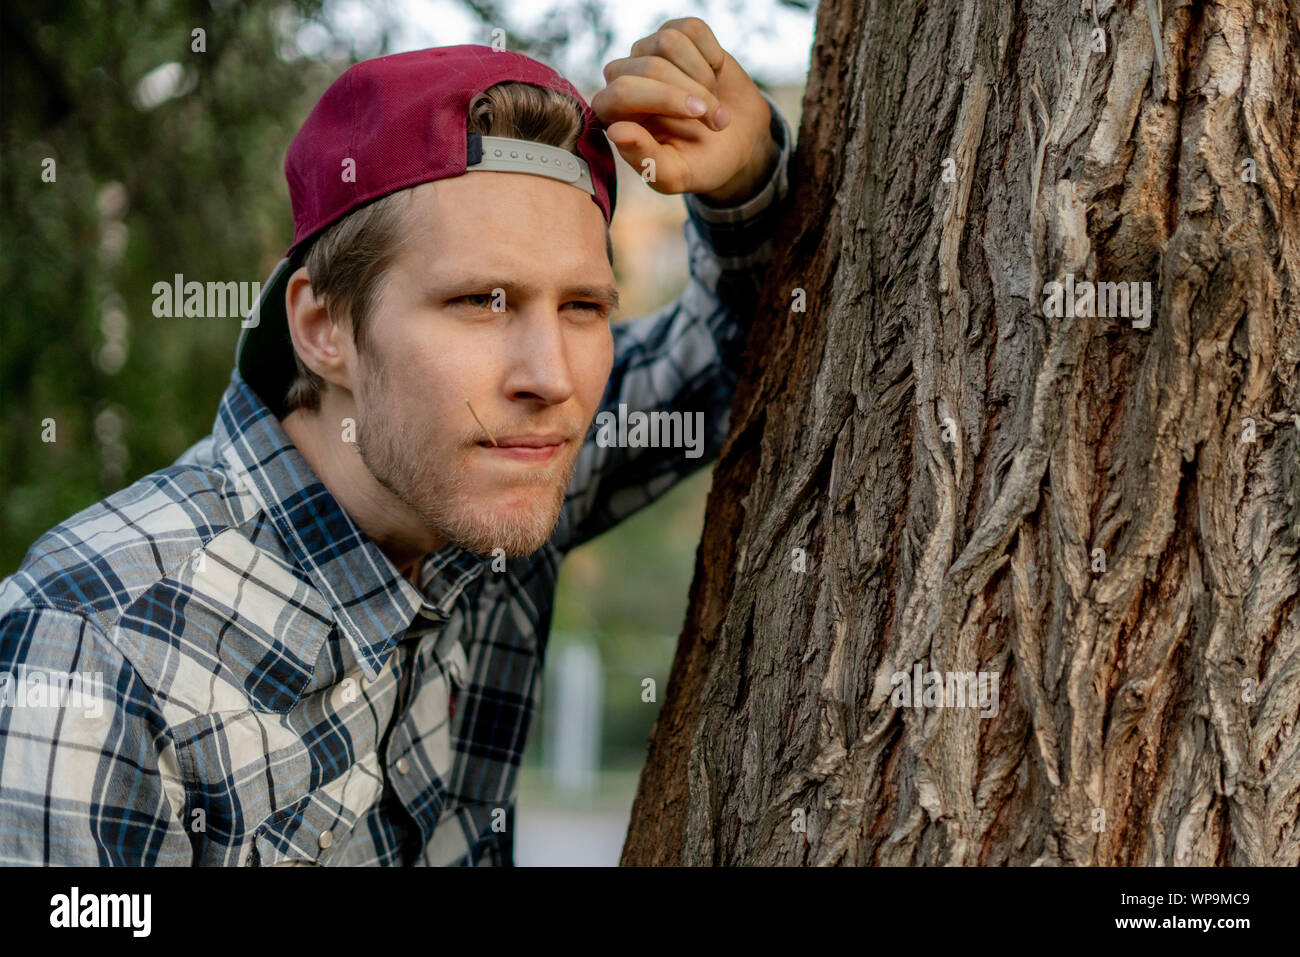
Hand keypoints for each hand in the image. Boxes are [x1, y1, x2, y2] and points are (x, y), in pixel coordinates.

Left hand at [592, 17, 778, 204]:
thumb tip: (616, 132)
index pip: (622, 92)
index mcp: (615, 115)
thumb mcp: (676, 175)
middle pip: (649, 67)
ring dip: (701, 75)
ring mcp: (649, 52)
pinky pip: (691, 29)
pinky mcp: (676, 34)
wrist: (739, 141)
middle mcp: (624, 78)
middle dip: (689, 93)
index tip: (699, 116)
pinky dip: (712, 55)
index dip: (664, 99)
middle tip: (717, 121)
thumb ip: (645, 160)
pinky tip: (715, 76)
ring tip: (713, 101)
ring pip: (668, 42)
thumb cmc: (701, 161)